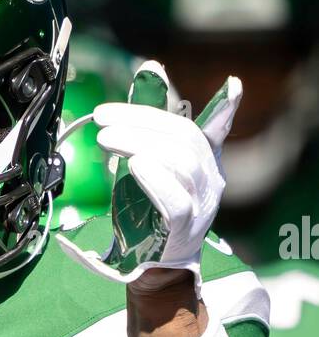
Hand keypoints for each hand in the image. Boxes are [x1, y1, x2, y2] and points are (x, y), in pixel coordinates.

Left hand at [57, 61, 241, 291]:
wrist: (150, 266)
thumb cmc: (148, 211)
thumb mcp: (146, 160)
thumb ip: (148, 122)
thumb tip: (151, 69)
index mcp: (205, 162)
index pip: (211, 129)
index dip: (225, 108)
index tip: (234, 86)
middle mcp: (210, 180)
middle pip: (184, 139)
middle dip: (141, 122)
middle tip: (102, 120)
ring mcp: (202, 205)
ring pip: (181, 164)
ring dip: (140, 144)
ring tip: (107, 138)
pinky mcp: (185, 229)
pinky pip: (176, 200)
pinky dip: (155, 179)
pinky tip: (135, 165)